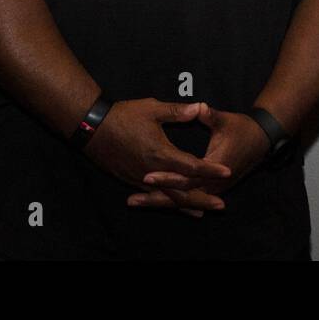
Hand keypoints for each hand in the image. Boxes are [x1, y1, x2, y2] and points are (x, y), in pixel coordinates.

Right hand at [81, 98, 231, 212]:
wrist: (90, 128)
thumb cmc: (122, 115)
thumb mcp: (152, 109)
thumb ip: (177, 111)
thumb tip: (199, 107)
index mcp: (160, 153)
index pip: (191, 165)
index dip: (210, 169)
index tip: (227, 172)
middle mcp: (151, 171)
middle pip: (181, 190)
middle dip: (202, 198)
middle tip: (221, 205)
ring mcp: (139, 178)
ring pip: (166, 197)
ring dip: (185, 204)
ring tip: (202, 212)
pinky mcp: (130, 180)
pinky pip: (152, 195)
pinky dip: (166, 201)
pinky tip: (174, 205)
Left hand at [126, 104, 271, 215]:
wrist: (261, 141)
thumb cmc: (243, 128)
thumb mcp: (226, 120)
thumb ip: (210, 116)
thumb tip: (199, 106)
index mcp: (216, 166)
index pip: (188, 176)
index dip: (167, 177)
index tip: (147, 176)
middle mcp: (215, 183)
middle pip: (181, 195)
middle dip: (156, 198)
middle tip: (132, 200)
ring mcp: (214, 189)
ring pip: (183, 200)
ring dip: (160, 202)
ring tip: (134, 201)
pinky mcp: (212, 190)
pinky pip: (188, 199)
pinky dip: (171, 201)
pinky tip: (154, 202)